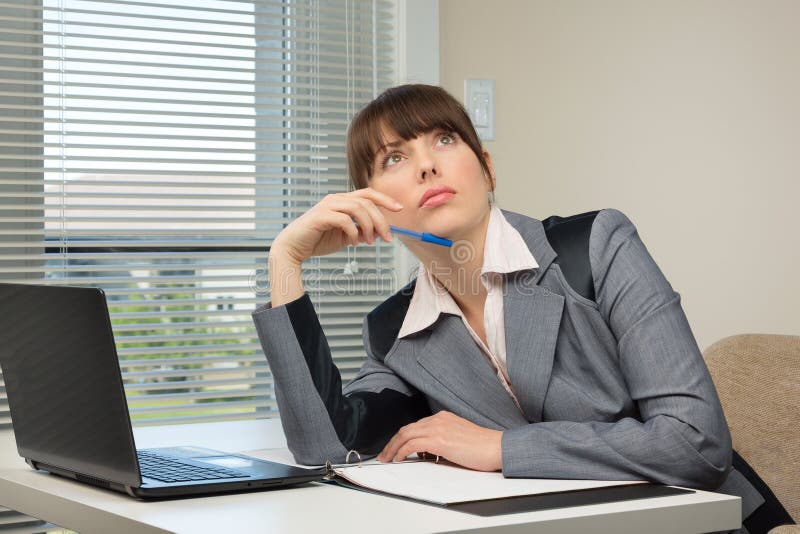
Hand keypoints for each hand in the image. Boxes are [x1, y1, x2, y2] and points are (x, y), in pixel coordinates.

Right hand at [270, 188, 402, 264]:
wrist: (293, 248)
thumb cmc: (318, 240)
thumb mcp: (346, 237)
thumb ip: (362, 231)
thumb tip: (381, 232)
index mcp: (342, 201)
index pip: (368, 194)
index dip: (385, 199)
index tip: (400, 209)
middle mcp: (336, 199)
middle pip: (367, 201)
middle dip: (381, 220)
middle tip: (388, 237)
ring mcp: (327, 205)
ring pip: (358, 208)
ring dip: (369, 226)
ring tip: (369, 242)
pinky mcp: (320, 216)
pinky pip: (345, 220)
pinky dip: (353, 232)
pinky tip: (353, 243)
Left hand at [377, 411, 502, 471]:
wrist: (496, 448)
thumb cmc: (482, 447)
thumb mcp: (457, 440)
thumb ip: (440, 443)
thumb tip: (427, 454)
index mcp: (443, 418)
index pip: (415, 426)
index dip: (401, 438)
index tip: (394, 449)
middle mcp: (438, 419)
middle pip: (406, 429)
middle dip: (392, 443)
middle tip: (384, 455)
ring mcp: (438, 428)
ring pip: (405, 435)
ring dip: (393, 448)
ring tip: (387, 459)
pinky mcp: (440, 440)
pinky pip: (413, 444)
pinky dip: (402, 451)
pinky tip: (399, 459)